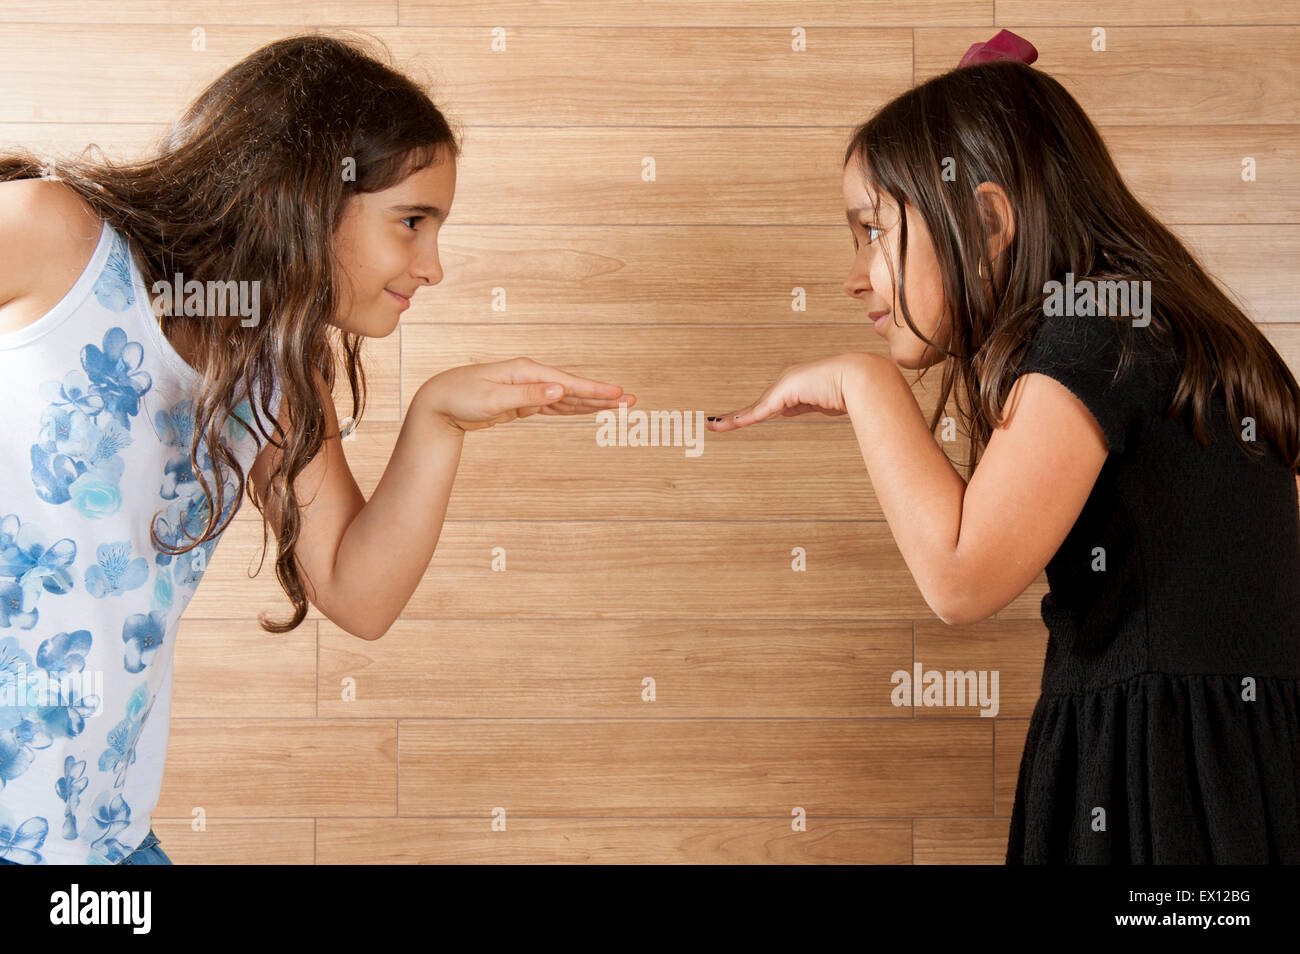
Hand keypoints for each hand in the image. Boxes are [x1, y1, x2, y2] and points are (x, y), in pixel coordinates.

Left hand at [420, 356, 635, 431]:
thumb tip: (560, 390)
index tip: (619, 394)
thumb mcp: (493, 399)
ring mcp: (528, 389)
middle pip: (573, 388)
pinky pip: (554, 406)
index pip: (568, 383)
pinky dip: (572, 409)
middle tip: (631, 401)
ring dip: (591, 403)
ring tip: (617, 406)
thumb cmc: (462, 397)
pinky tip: (586, 410)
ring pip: (566, 398)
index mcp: (527, 372)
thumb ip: (528, 396)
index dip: (595, 390)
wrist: (439, 402)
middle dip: (602, 395)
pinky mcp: (523, 402)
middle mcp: (531, 377)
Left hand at [705, 353, 871, 430]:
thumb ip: (814, 404)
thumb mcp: (828, 401)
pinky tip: (730, 425)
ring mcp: (785, 386)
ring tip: (714, 426)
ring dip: (733, 419)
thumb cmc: (853, 389)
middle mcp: (787, 382)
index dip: (752, 413)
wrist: (860, 378)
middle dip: (736, 417)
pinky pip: (761, 411)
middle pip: (757, 406)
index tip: (738, 420)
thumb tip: (804, 410)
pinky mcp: (785, 393)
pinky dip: (744, 418)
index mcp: (796, 384)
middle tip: (715, 425)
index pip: (770, 403)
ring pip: (754, 408)